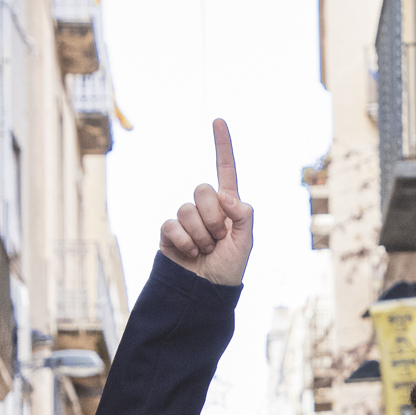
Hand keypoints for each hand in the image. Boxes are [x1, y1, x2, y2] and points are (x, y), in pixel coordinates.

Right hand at [159, 119, 254, 285]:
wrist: (205, 294)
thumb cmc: (228, 270)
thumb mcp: (246, 242)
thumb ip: (243, 215)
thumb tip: (224, 195)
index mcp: (228, 206)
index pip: (225, 170)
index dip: (222, 146)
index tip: (218, 120)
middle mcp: (206, 208)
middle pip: (203, 189)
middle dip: (213, 218)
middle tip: (217, 240)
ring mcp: (186, 219)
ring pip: (187, 209)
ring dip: (200, 235)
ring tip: (205, 251)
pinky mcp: (169, 232)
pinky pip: (173, 224)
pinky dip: (184, 242)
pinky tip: (189, 254)